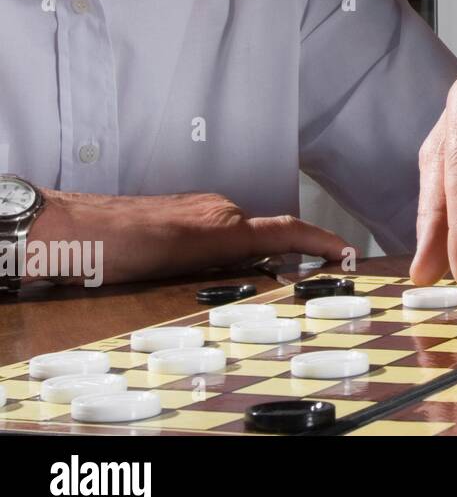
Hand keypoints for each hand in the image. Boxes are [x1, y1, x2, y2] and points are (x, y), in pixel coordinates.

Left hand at [26, 189, 349, 286]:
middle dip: (289, 258)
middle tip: (307, 281)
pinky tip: (207, 272)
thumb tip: (270, 265)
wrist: (68, 227)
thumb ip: (229, 259)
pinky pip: (218, 234)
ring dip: (251, 259)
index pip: (288, 230)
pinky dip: (227, 252)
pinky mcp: (181, 214)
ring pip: (240, 238)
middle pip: (267, 236)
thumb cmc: (115, 247)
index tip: (349, 253)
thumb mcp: (180, 263)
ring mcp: (199, 209)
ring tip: (243, 287)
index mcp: (224, 222)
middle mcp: (217, 210)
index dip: (323, 242)